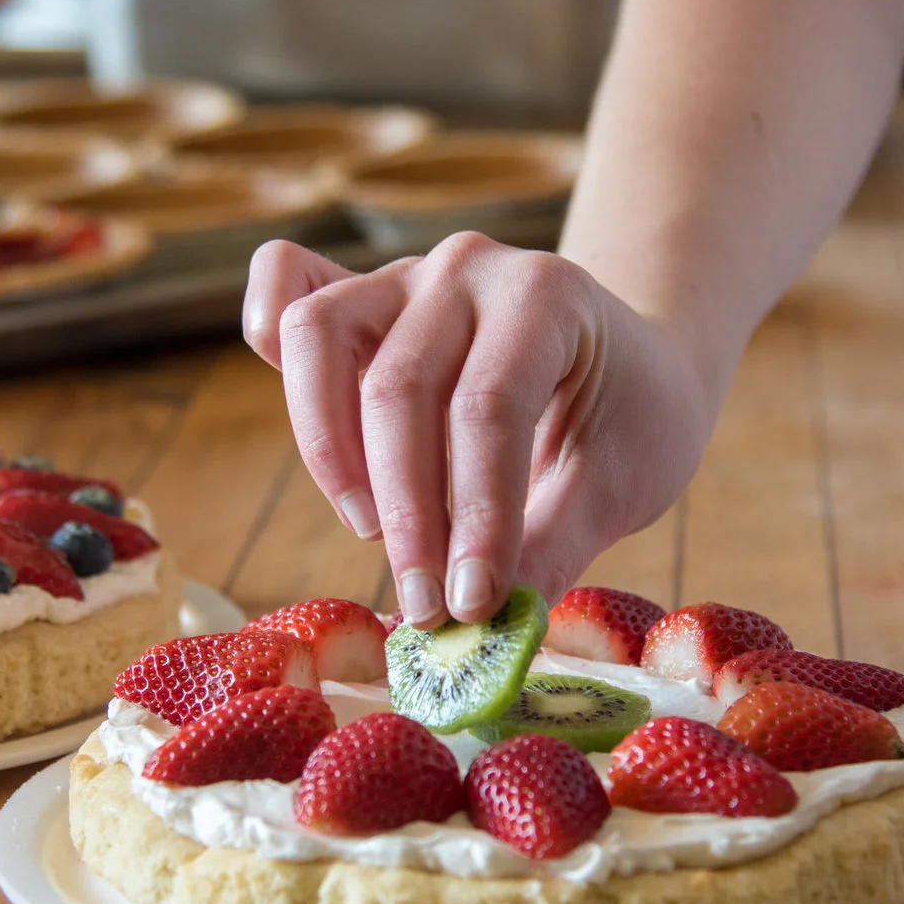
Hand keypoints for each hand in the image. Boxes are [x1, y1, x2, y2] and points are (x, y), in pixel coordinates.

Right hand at [243, 235, 722, 626]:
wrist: (634, 358)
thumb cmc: (631, 416)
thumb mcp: (620, 481)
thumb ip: (553, 546)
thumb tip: (487, 635)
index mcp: (547, 295)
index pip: (490, 408)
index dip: (475, 515)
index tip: (472, 607)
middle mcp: (467, 268)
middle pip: (400, 386)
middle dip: (407, 512)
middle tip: (426, 606)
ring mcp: (405, 275)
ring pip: (319, 334)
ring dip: (331, 449)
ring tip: (372, 531)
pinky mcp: (362, 296)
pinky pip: (287, 284)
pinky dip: (269, 333)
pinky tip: (303, 418)